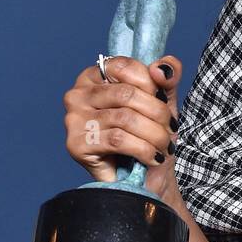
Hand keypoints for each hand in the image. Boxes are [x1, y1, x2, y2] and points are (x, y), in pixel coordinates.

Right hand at [63, 54, 182, 196]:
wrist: (148, 175)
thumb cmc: (150, 132)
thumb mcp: (164, 99)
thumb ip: (167, 75)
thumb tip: (161, 67)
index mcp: (94, 76)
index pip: (124, 67)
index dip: (151, 84)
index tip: (162, 101)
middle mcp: (77, 94)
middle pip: (126, 94)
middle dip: (157, 113)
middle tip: (169, 129)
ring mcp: (73, 120)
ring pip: (125, 119)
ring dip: (155, 135)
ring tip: (164, 145)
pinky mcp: (75, 145)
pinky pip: (118, 140)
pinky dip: (144, 150)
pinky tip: (153, 157)